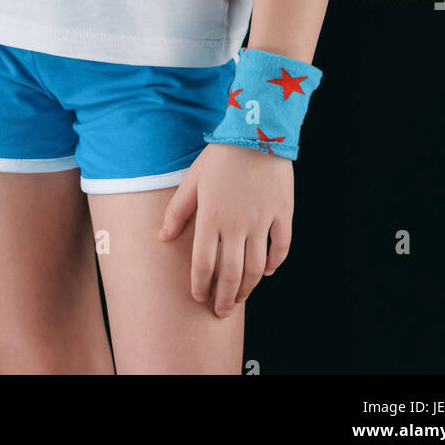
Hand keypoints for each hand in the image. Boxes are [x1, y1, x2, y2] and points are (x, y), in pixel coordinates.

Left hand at [157, 142, 292, 316]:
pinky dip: (274, 265)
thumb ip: (177, 211)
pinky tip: (266, 272)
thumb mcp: (192, 180)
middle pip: (231, 273)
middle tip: (221, 311)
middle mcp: (236, 224)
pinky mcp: (283, 214)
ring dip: (248, 287)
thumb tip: (162, 238)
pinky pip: (281, 248)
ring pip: (256, 267)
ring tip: (240, 297)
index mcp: (211, 216)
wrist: (257, 132)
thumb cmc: (220, 156)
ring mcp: (262, 220)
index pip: (203, 263)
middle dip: (225, 298)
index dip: (200, 285)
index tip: (198, 298)